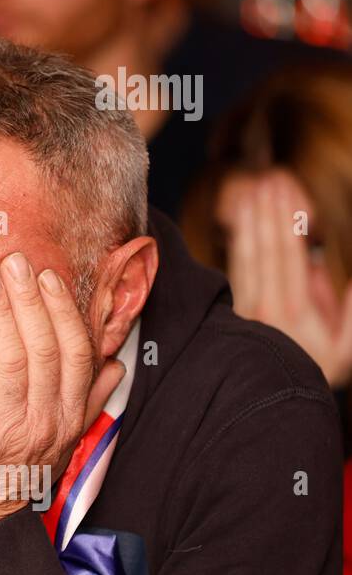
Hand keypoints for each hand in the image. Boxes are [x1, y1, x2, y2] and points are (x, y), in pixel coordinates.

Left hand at [0, 253, 124, 551]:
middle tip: (12, 260)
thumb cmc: (14, 476)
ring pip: (9, 359)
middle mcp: (42, 420)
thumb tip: (113, 367)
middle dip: (28, 298)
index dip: (63, 310)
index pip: (76, 352)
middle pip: (43, 347)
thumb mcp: (62, 441)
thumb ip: (86, 402)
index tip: (47, 277)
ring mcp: (6, 428)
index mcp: (67, 416)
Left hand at [225, 171, 351, 387]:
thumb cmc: (316, 367)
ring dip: (249, 220)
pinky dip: (237, 238)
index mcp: (293, 309)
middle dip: (266, 211)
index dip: (284, 220)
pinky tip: (239, 217)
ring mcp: (245, 304)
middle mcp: (264, 303)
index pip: (286, 255)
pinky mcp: (235, 305)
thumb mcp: (346, 346)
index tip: (284, 192)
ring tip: (251, 189)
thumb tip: (350, 274)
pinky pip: (236, 265)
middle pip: (264, 248)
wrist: (270, 395)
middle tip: (268, 179)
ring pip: (245, 254)